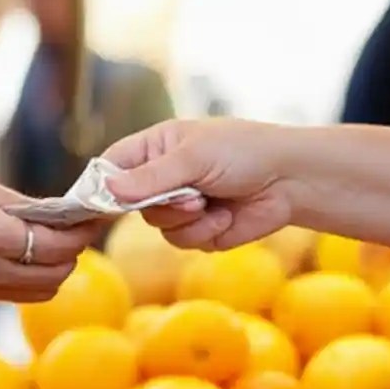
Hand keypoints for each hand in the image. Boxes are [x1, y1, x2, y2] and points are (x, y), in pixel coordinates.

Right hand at [0, 172, 100, 302]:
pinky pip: (21, 294)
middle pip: (60, 272)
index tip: (92, 214)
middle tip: (74, 226)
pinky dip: (36, 278)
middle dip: (74, 250)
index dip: (82, 230)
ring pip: (45, 290)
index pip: (59, 244)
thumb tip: (57, 212)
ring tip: (51, 241)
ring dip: (57, 268)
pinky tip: (27, 254)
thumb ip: (21, 202)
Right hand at [101, 118, 288, 249]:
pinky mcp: (200, 230)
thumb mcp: (193, 157)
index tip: (98, 204)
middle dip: (163, 205)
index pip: (111, 167)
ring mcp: (180, 205)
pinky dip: (206, 231)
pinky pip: (183, 241)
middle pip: (131, 204)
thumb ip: (150, 177)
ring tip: (213, 203)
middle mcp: (163, 177)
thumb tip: (108, 190)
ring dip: (187, 220)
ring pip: (158, 226)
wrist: (291, 180)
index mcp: (156, 147)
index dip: (101, 186)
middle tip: (191, 197)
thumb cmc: (244, 152)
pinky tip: (227, 215)